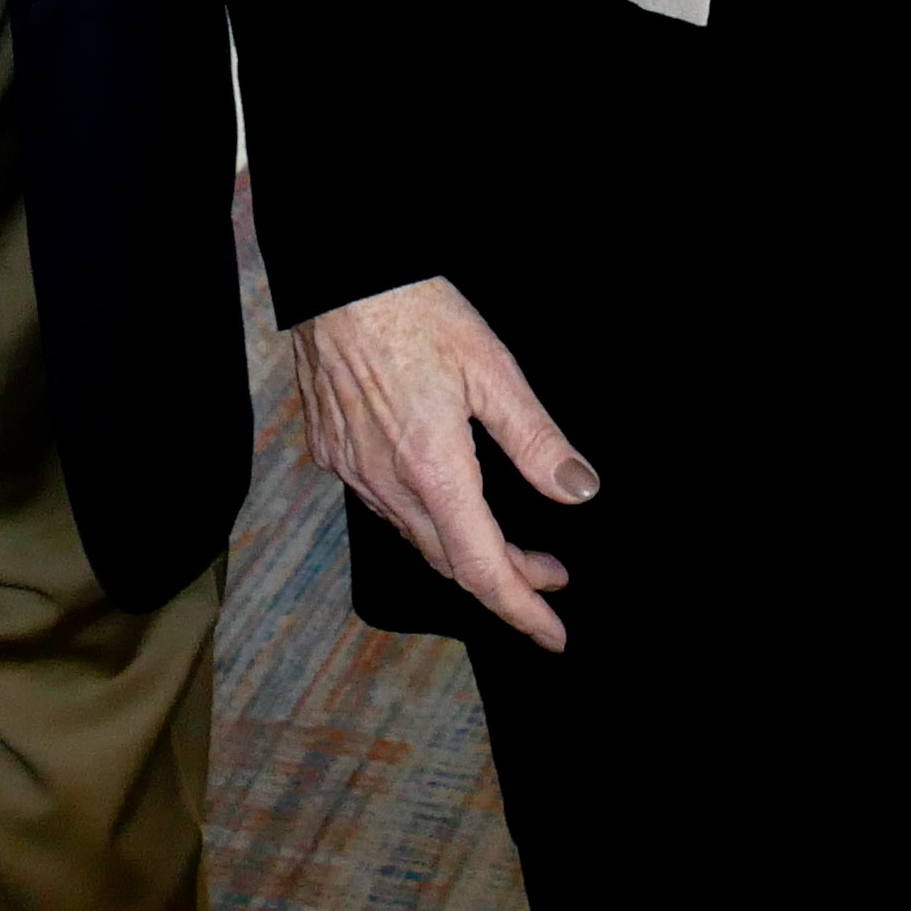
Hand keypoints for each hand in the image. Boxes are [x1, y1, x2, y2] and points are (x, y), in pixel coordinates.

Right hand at [290, 278, 590, 651]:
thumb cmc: (413, 310)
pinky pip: (381, 505)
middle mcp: (386, 482)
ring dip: (464, 548)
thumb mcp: (492, 368)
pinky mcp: (331, 451)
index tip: (553, 634)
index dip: (521, 609)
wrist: (335, 277)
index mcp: (432, 469)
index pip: (482, 568)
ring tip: (507, 541)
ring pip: (415, 536)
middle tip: (550, 574)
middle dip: (505, 578)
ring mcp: (351, 469)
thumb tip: (579, 489)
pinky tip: (443, 497)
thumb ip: (536, 439)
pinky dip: (423, 517)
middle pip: (450, 560)